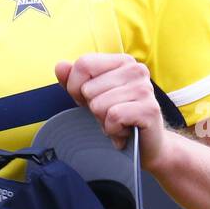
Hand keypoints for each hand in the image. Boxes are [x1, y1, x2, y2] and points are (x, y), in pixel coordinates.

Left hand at [54, 54, 170, 171]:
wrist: (146, 146)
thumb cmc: (119, 118)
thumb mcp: (92, 97)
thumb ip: (74, 80)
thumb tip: (60, 66)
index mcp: (122, 61)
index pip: (84, 64)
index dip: (75, 87)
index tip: (88, 101)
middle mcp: (136, 70)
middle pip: (89, 89)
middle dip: (94, 109)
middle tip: (111, 115)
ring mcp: (145, 88)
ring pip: (99, 105)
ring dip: (104, 122)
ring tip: (119, 124)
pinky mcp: (149, 109)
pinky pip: (113, 117)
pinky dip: (113, 130)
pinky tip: (124, 131)